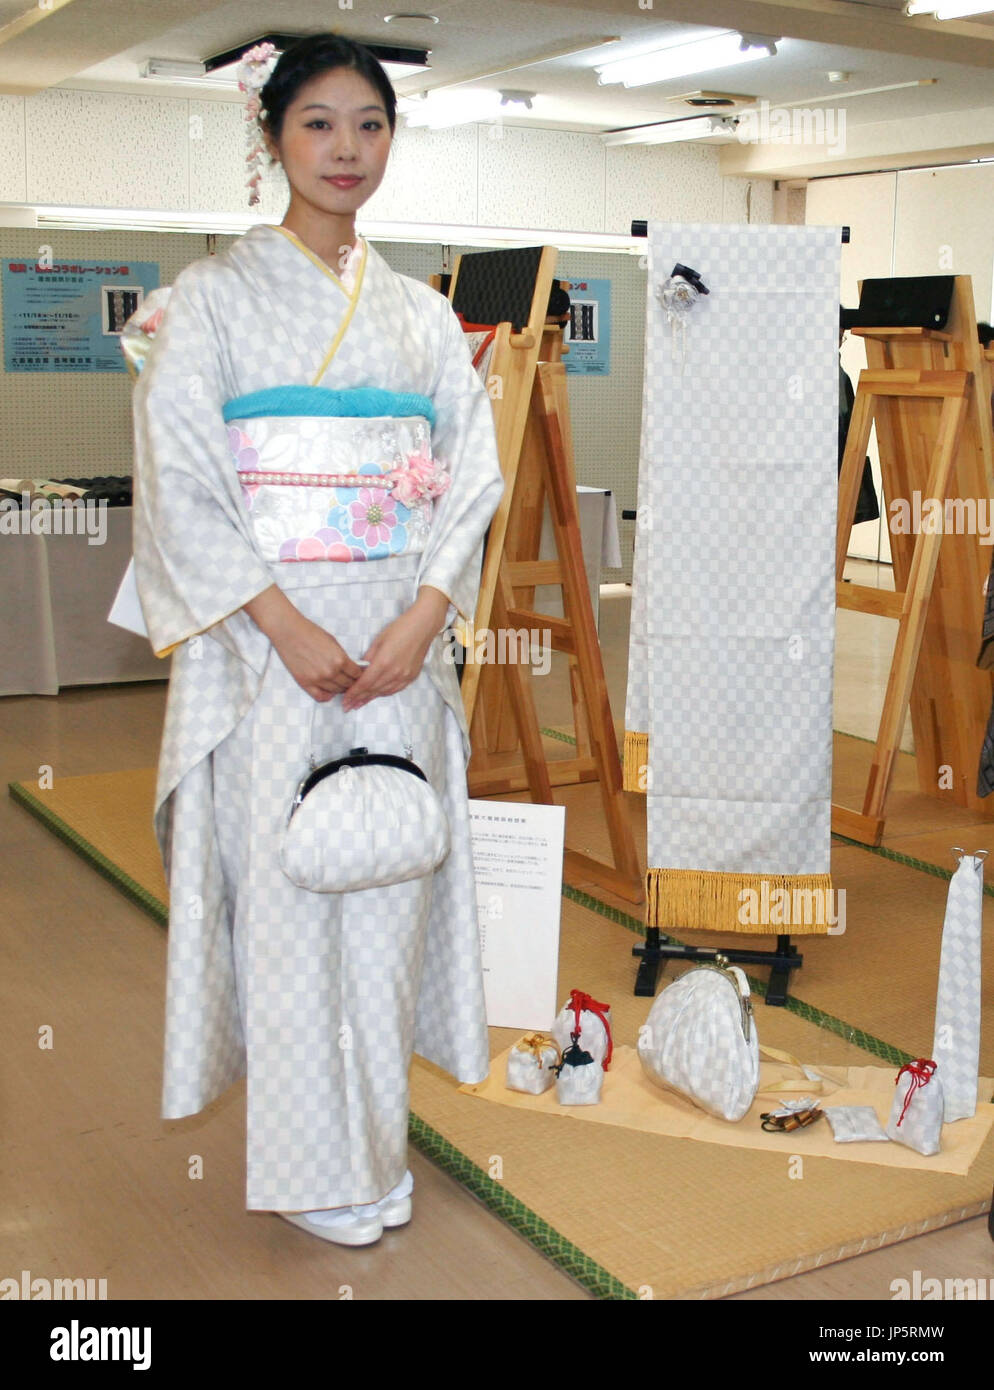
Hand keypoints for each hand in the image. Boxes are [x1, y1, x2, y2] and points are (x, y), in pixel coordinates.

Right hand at [274, 613, 364, 701]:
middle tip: (351, 681)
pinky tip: (329, 691)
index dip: (360, 675)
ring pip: (336, 691)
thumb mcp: (333, 642)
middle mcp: (330, 672)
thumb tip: (352, 668)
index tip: (359, 675)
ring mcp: (318, 679)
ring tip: (340, 684)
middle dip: (352, 683)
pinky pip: (321, 697)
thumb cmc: (310, 632)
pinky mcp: (305, 683)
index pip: (357, 675)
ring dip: (340, 689)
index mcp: (340, 659)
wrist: (288, 631)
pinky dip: (327, 696)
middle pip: (348, 685)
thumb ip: (343, 657)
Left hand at [342, 586, 448, 710]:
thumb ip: (368, 658)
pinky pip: (395, 689)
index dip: (353, 694)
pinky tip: (376, 695)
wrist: (422, 627)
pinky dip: (383, 693)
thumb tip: (360, 670)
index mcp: (383, 662)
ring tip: (359, 704)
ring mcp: (404, 676)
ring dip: (370, 699)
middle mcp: (394, 673)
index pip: (364, 683)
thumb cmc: (400, 629)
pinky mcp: (411, 677)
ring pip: (383, 692)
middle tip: (347, 706)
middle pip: (373, 690)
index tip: (345, 700)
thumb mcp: (378, 641)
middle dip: (358, 699)